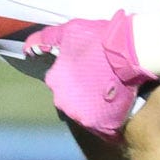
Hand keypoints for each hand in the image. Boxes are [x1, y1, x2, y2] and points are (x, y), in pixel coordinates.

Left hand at [23, 11, 158, 139]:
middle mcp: (63, 101)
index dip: (73, 72)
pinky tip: (116, 105)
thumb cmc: (100, 40)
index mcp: (54, 80)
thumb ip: (45, 40)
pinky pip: (100, 124)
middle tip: (100, 78)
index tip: (88, 66)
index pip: (58, 79)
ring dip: (93, 103)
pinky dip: (106, 116)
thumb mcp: (69, 32)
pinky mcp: (100, 127)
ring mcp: (81, 116)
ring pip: (84, 111)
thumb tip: (28, 48)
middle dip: (81, 90)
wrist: (131, 54)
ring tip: (109, 91)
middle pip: (70, 97)